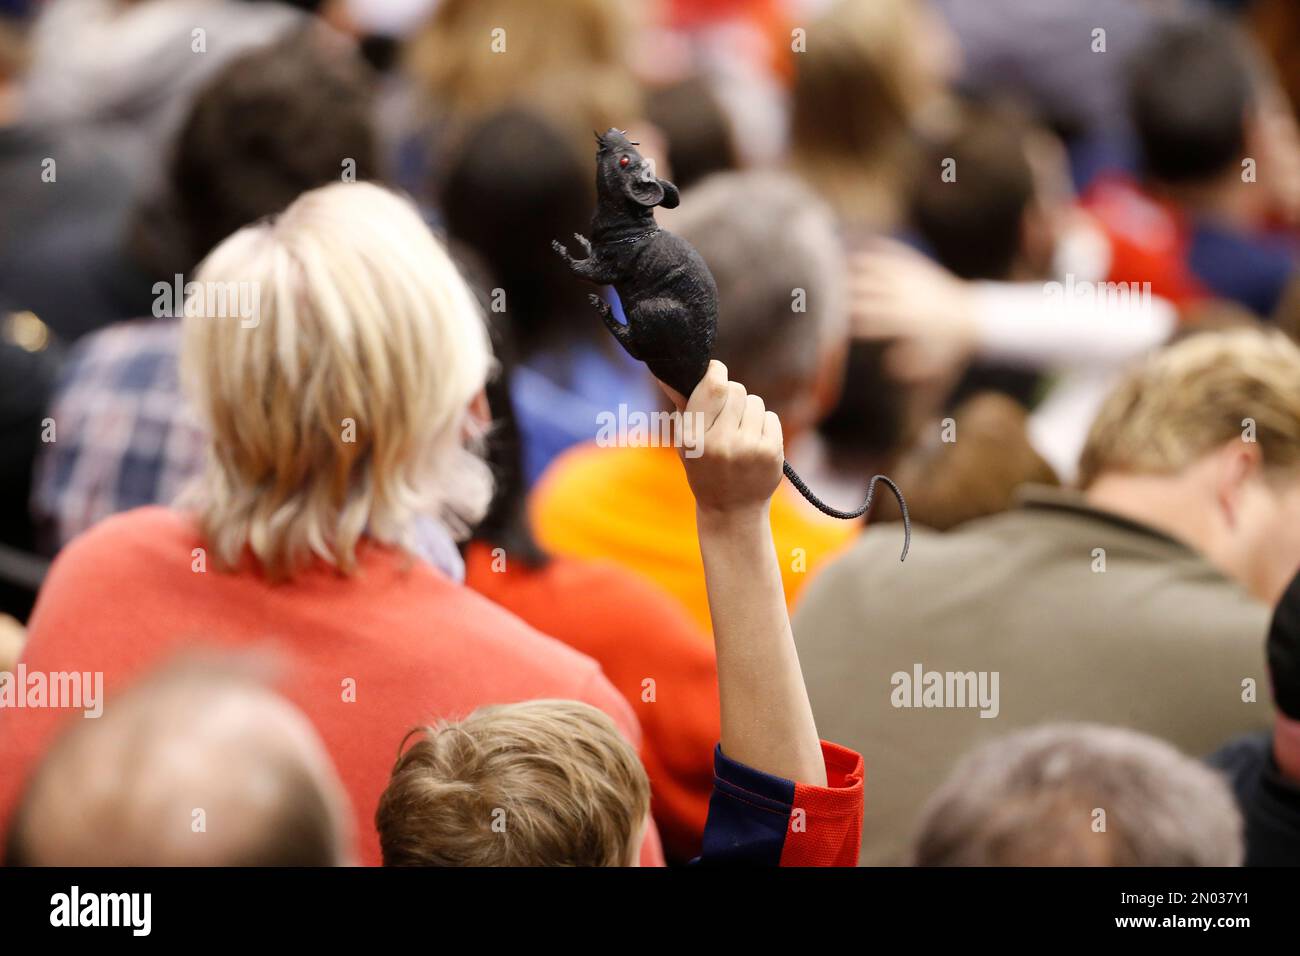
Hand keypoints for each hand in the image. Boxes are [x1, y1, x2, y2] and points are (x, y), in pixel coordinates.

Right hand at [678, 361, 783, 515]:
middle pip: (736, 389)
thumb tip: (667, 373)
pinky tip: (754, 444)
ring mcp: (748, 448)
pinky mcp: (771, 452)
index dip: (717, 371)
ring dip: (748, 411)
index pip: (713, 386)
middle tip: (727, 416)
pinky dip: (764, 425)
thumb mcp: (684, 441)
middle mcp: (720, 443)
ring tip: (740, 434)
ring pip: (755, 401)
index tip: (716, 372)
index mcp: (693, 438)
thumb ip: (682, 405)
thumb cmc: (704, 468)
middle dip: (732, 395)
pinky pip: (771, 417)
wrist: (731, 510)